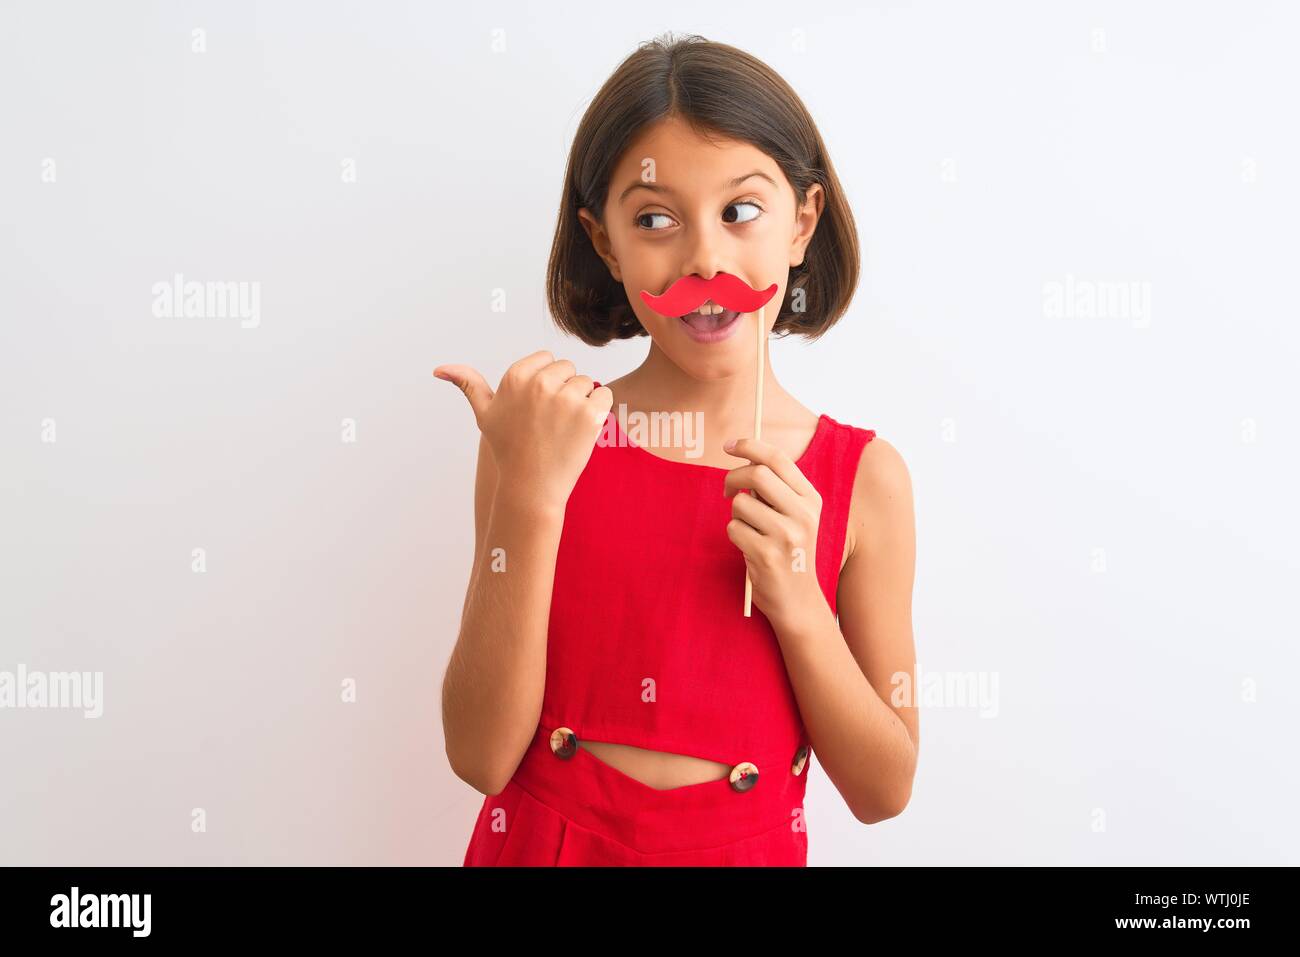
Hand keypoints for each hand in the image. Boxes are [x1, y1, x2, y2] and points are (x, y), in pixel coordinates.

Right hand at [434, 351, 612, 510]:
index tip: (538, 407)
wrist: (531, 487)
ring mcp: (566, 398)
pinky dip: (600, 411)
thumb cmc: (508, 450)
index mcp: (516, 376)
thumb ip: (468, 385)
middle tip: (552, 421)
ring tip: (565, 428)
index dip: (546, 382)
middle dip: (565, 390)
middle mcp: (540, 383)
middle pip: (568, 369)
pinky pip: (605, 395)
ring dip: (582, 401)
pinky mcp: (589, 414)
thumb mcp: (485, 415)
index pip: (547, 359)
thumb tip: (439, 368)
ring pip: (587, 382)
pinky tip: (583, 429)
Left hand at [723, 437, 826, 628]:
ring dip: (736, 514)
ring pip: (741, 503)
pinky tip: (749, 548)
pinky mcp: (766, 554)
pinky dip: (734, 535)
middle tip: (727, 491)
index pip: (778, 459)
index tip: (729, 445)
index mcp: (811, 500)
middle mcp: (803, 515)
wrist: (799, 601)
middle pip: (756, 474)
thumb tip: (745, 455)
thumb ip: (777, 489)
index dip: (750, 445)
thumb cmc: (790, 553)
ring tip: (750, 531)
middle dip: (733, 477)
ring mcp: (786, 535)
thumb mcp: (796, 518)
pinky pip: (733, 528)